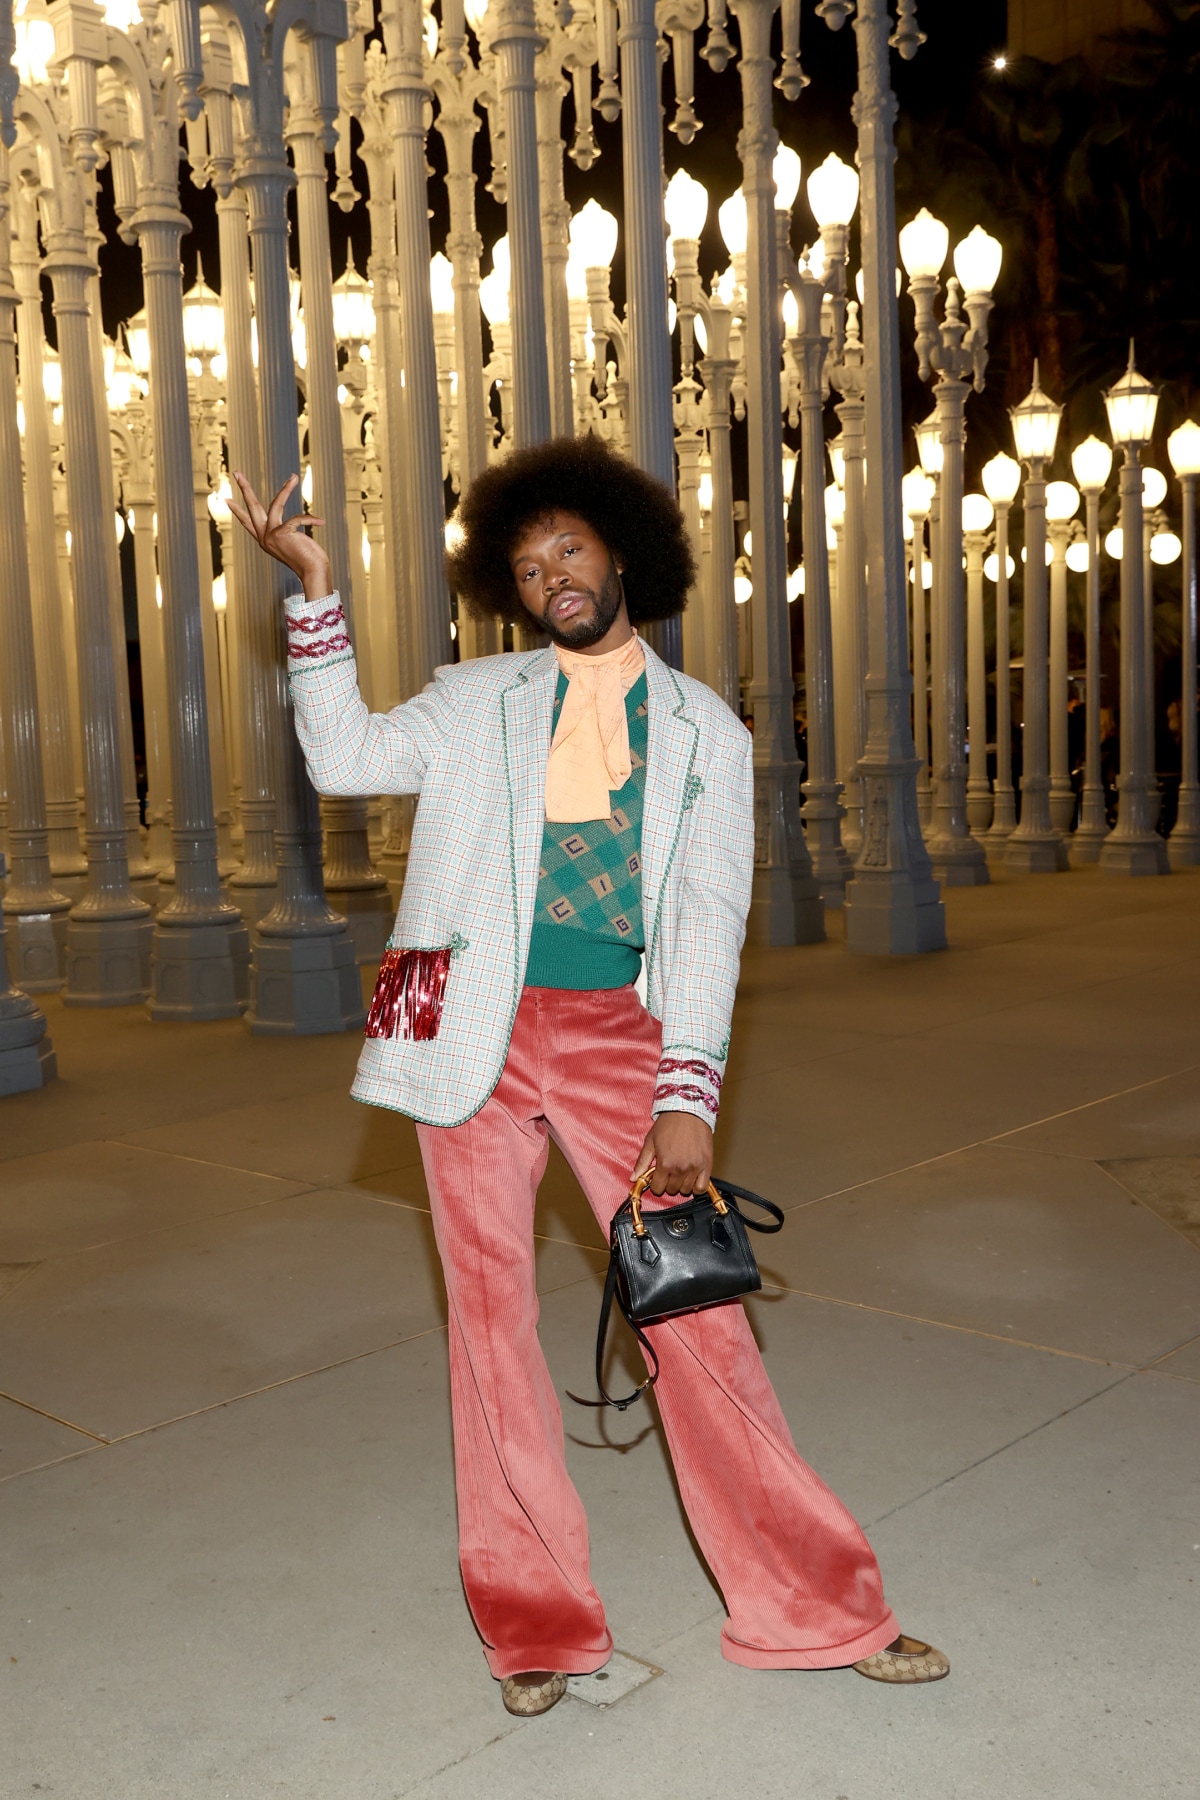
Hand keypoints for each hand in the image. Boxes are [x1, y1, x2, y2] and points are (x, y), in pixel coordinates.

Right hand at [227, 472, 331, 601]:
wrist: (313, 572)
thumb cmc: (308, 559)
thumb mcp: (292, 544)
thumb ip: (285, 532)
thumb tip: (290, 523)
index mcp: (264, 540)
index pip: (247, 523)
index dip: (237, 511)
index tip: (226, 500)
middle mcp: (264, 538)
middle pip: (252, 508)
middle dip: (245, 488)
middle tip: (237, 472)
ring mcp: (271, 536)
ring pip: (276, 505)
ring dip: (286, 489)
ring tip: (295, 477)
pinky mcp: (281, 534)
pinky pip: (297, 518)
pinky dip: (310, 519)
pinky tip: (321, 522)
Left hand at [632, 1113, 712, 1197]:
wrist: (688, 1110)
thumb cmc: (668, 1124)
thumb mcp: (650, 1141)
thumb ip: (642, 1162)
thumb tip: (632, 1178)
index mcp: (665, 1163)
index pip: (657, 1188)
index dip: (655, 1184)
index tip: (657, 1178)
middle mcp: (680, 1168)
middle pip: (672, 1190)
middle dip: (668, 1184)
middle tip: (668, 1173)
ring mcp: (695, 1168)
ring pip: (686, 1190)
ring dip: (681, 1185)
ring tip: (680, 1173)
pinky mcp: (707, 1164)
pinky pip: (702, 1187)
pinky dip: (697, 1187)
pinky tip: (692, 1179)